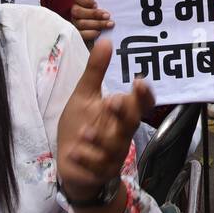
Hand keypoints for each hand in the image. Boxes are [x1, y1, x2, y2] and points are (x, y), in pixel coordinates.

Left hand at [56, 40, 151, 206]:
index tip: (139, 82)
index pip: (141, 105)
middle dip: (124, 114)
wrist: (69, 164)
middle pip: (131, 124)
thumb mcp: (84, 96)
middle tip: (113, 102)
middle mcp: (121, 133)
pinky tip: (73, 152)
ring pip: (113, 147)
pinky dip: (84, 159)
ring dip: (99, 140)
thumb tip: (107, 41)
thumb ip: (96, 71)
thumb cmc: (81, 127)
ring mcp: (113, 155)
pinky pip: (96, 165)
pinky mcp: (100, 171)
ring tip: (84, 133)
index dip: (144, 96)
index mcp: (121, 114)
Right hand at [70, 0, 113, 42]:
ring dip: (96, 24)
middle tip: (107, 15)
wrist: (78, 8)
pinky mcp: (75, 31)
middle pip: (78, 12)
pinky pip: (80, 34)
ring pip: (80, 24)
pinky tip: (99, 32)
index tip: (95, 4)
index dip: (85, 1)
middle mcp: (70, 8)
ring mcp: (71, 20)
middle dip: (93, 14)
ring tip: (109, 24)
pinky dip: (90, 34)